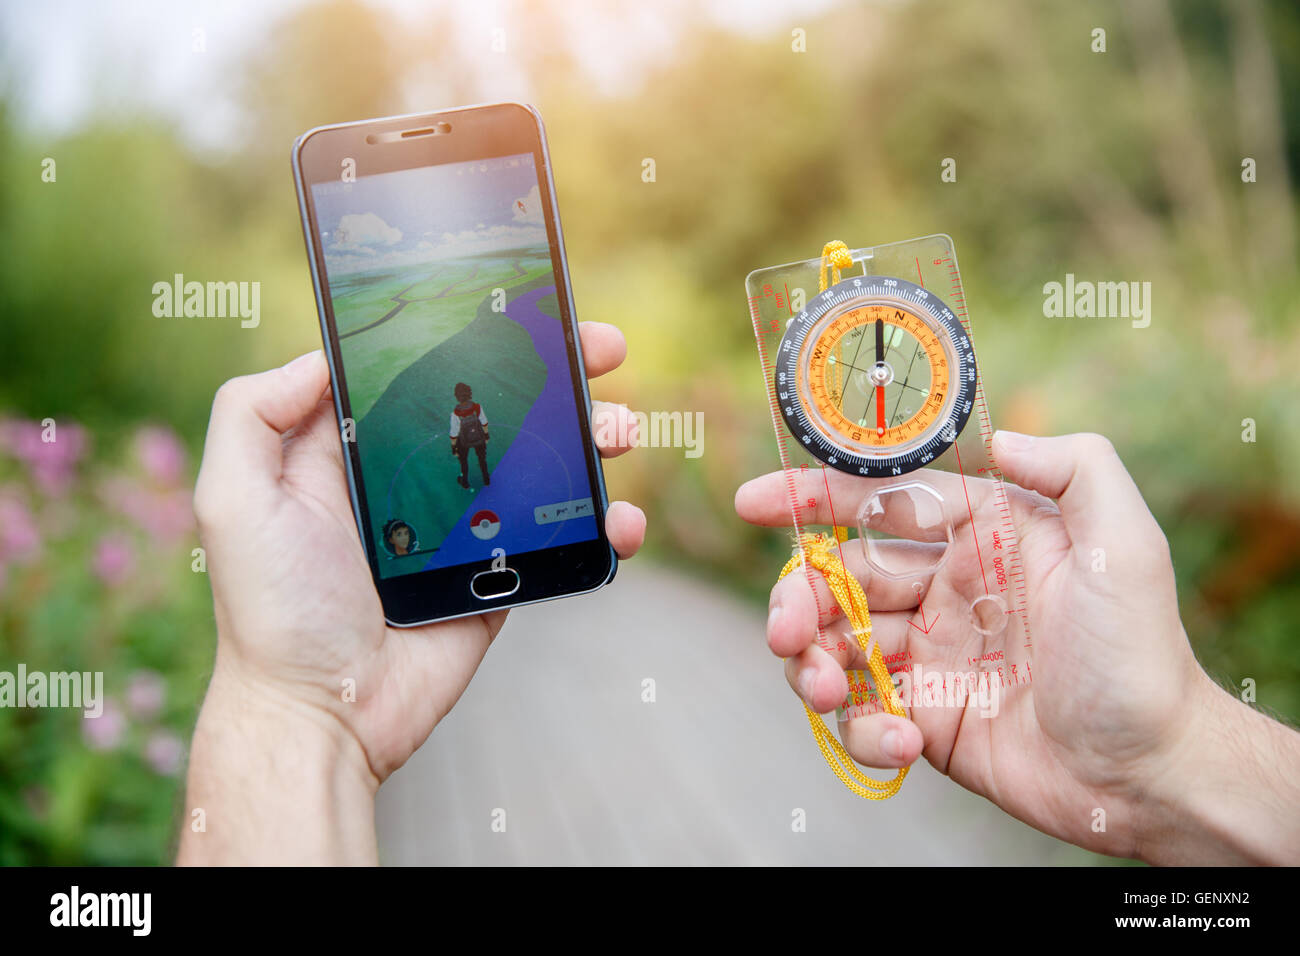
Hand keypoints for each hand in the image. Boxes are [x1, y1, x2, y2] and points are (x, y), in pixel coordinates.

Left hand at [180, 321, 644, 862]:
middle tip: (602, 352)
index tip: (524, 306)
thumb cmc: (272, 610)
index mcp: (360, 447)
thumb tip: (322, 355)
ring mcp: (466, 525)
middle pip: (502, 405)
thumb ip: (254, 414)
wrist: (325, 713)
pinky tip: (622, 520)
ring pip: (544, 463)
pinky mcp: (501, 573)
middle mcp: (418, 475)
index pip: (427, 370)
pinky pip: (563, 538)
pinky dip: (605, 525)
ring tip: (620, 431)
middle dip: (559, 372)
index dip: (477, 332)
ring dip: (594, 437)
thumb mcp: (235, 500)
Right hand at [736, 432, 1299, 862]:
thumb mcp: (1124, 546)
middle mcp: (945, 590)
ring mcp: (930, 655)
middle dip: (796, 600)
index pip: (880, 502)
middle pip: (838, 580)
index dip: (812, 497)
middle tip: (784, 631)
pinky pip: (862, 714)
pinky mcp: (923, 717)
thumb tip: (999, 434)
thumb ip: (1077, 468)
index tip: (752, 503)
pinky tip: (899, 742)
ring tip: (828, 690)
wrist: (1148, 772)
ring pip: (833, 646)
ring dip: (812, 666)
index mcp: (980, 538)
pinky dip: (861, 729)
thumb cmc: (1142, 653)